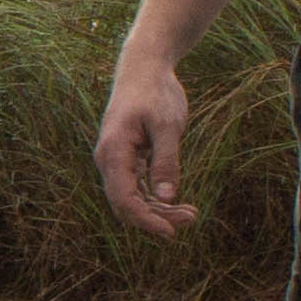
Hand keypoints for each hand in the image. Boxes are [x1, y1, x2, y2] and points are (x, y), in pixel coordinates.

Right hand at [95, 55, 194, 234]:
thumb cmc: (155, 93)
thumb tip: (166, 198)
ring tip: (192, 213)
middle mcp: (108, 160)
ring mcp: (116, 161)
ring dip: (158, 210)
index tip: (172, 232)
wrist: (144, 68)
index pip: (124, 200)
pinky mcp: (128, 159)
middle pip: (127, 204)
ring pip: (133, 198)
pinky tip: (177, 202)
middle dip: (156, 217)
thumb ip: (166, 162)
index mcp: (113, 152)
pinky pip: (137, 187)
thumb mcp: (167, 127)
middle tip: (192, 218)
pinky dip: (156, 197)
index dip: (146, 221)